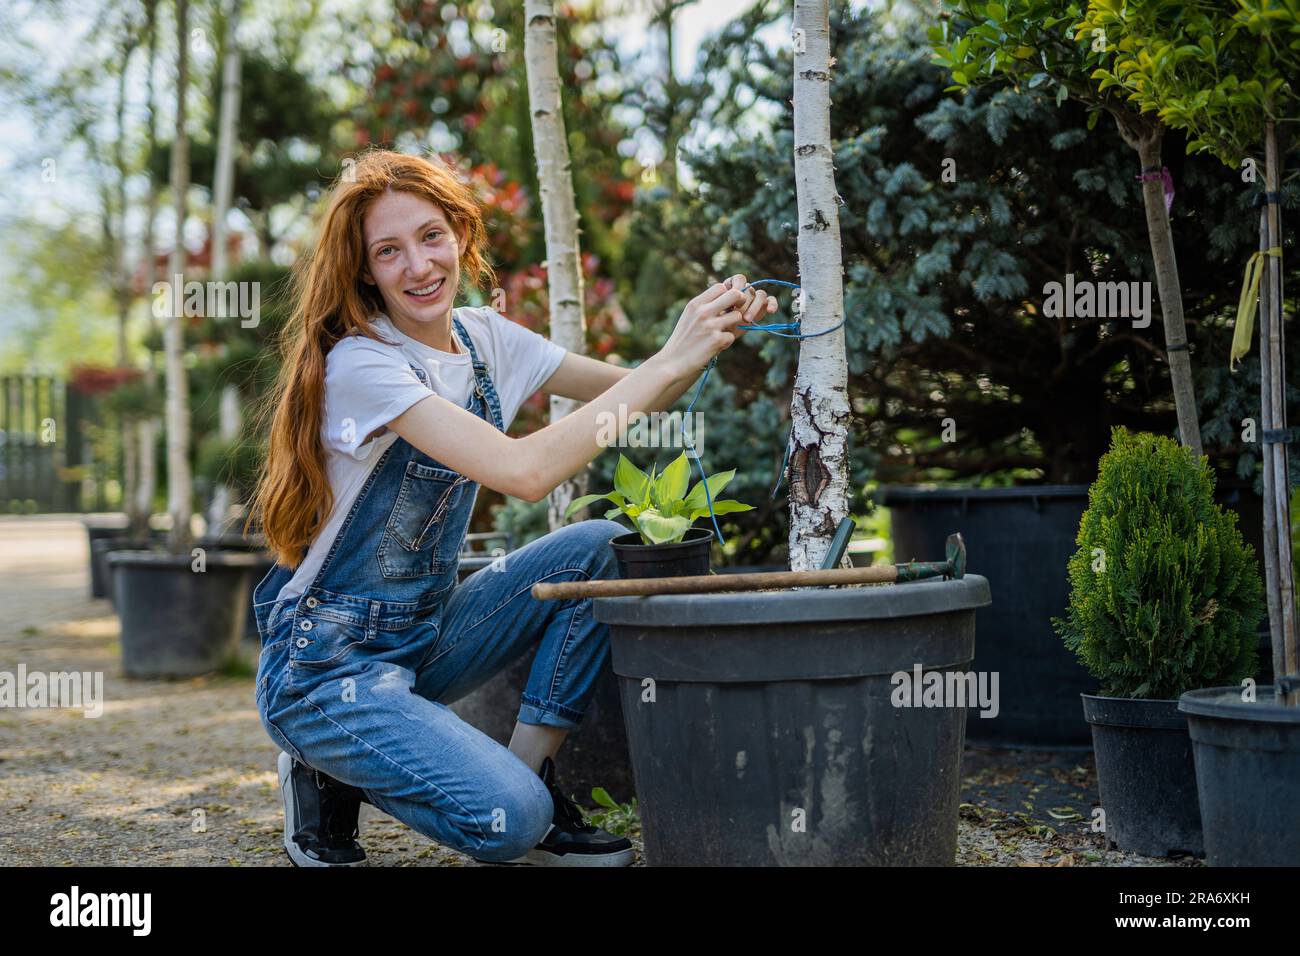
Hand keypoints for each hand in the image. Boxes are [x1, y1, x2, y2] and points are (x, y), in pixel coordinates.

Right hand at [657, 274, 779, 377]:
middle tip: (736, 311)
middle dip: (740, 302)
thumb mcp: (688, 317)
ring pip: (737, 316)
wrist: (671, 362)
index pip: (720, 287)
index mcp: (695, 304)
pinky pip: (731, 336)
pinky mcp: (716, 340)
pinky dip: (726, 342)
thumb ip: (704, 307)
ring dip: (733, 325)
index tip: (727, 304)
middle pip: (734, 295)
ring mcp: (710, 326)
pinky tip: (715, 347)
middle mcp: (703, 312)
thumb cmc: (681, 340)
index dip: (728, 293)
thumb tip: (724, 297)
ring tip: (722, 333)